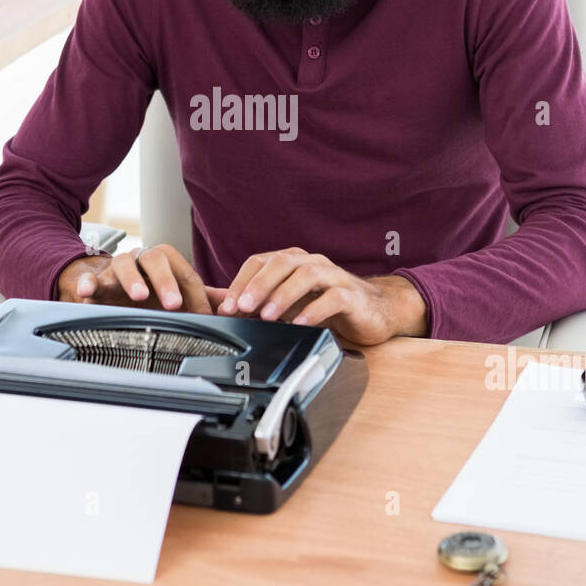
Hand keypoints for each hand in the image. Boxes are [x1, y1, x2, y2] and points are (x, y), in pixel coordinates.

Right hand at [56, 243, 220, 314]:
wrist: (112, 287)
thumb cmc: (150, 290)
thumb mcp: (178, 293)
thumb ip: (204, 297)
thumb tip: (236, 303)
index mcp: (166, 261)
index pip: (185, 273)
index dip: (195, 294)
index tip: (202, 314)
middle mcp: (142, 259)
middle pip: (155, 259)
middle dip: (166, 281)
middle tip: (174, 304)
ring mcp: (117, 268)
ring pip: (123, 265)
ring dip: (132, 279)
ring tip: (139, 296)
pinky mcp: (95, 281)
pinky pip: (90, 278)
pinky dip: (88, 283)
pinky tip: (88, 291)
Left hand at [215, 247, 427, 344]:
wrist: (374, 312)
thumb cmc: (327, 305)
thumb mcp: (286, 302)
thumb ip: (251, 300)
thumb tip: (211, 300)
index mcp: (293, 262)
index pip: (261, 262)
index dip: (241, 282)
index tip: (225, 307)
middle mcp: (312, 263)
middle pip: (281, 263)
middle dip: (258, 285)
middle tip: (240, 308)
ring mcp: (334, 277)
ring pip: (305, 275)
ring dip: (283, 295)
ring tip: (267, 316)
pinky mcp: (352, 295)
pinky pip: (332, 297)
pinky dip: (314, 309)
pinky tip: (301, 323)